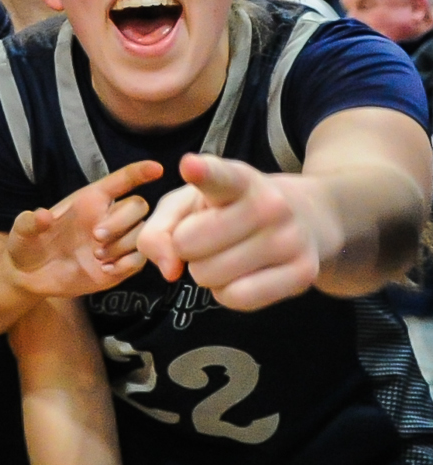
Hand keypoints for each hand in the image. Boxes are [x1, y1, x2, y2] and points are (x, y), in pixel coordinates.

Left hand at [7, 159, 161, 298]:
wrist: (30, 277)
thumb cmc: (27, 245)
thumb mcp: (22, 232)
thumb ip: (30, 222)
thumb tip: (43, 215)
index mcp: (89, 200)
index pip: (120, 182)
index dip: (138, 173)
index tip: (156, 168)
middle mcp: (107, 217)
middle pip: (139, 206)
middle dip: (122, 220)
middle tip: (96, 237)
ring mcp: (116, 242)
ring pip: (142, 233)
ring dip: (123, 245)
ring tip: (96, 256)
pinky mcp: (119, 265)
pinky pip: (139, 260)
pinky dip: (127, 264)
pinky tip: (104, 269)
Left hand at [136, 154, 322, 309]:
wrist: (306, 218)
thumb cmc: (231, 209)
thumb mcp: (188, 203)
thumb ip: (159, 228)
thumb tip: (169, 269)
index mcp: (239, 180)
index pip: (220, 177)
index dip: (203, 172)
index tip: (190, 165)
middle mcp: (270, 206)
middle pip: (187, 244)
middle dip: (185, 247)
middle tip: (208, 237)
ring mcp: (291, 240)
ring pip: (209, 276)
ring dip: (205, 271)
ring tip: (226, 253)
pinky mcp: (303, 274)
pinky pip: (237, 299)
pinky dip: (226, 293)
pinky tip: (240, 274)